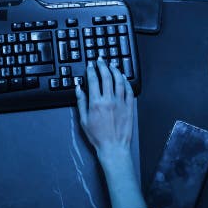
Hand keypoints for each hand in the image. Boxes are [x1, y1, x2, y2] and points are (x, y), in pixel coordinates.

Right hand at [76, 57, 146, 207]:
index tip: (91, 65)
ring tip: (112, 64)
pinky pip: (128, 90)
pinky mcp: (129, 107)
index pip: (93, 80)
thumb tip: (78, 88)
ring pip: (119, 81)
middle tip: (101, 60)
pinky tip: (123, 77)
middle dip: (103, 65)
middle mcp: (109, 100)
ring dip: (115, 70)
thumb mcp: (83, 120)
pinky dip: (125, 81)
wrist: (113, 147)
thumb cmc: (97, 136)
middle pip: (106, 76)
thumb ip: (81, 102)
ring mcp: (121, 102)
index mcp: (96, 103)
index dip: (91, 70)